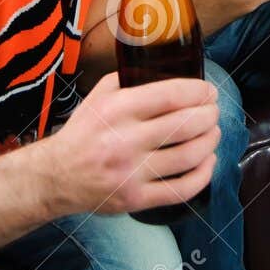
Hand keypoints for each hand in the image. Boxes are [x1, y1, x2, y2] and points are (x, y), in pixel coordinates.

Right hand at [40, 74, 218, 215]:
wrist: (56, 176)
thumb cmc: (83, 132)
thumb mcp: (99, 95)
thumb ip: (131, 79)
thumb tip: (170, 69)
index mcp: (117, 110)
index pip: (171, 95)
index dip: (199, 92)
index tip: (209, 92)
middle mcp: (124, 141)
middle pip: (185, 125)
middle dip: (209, 115)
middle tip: (213, 112)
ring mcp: (131, 173)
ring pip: (189, 156)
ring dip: (210, 142)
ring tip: (213, 133)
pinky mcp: (135, 199)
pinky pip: (181, 189)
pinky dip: (203, 174)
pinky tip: (208, 162)